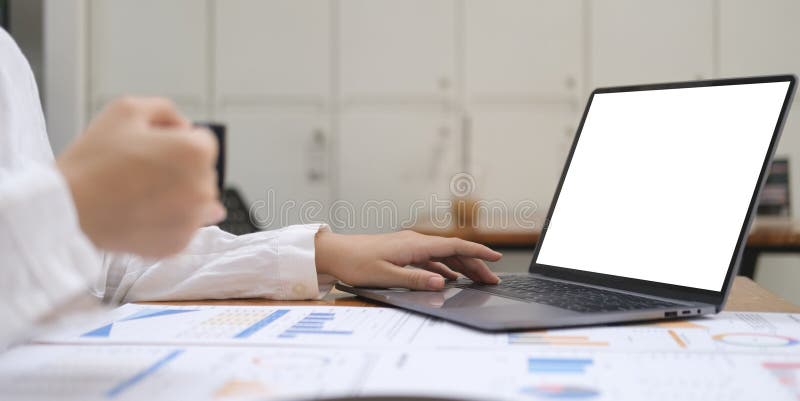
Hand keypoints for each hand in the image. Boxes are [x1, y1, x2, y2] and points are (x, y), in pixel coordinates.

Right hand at [56, 97, 224, 256]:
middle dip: (180, 169)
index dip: (176, 141)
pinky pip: (183, 226)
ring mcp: (193, 219)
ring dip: (178, 195)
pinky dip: (168, 220)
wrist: (68, 210)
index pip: (203, 141)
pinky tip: (141, 213)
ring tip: (140, 193)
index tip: (151, 150)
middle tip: (141, 172)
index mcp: (195, 153)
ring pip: (196, 201)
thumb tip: (186, 128)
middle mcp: (202, 188)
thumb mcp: (126, 110)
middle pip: (202, 172)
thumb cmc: (94, 161)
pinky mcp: (180, 243)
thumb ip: (166, 110)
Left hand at [314, 229, 501, 290]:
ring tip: (477, 279)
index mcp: (414, 245)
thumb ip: (415, 280)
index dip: (477, 252)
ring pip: (443, 255)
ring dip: (461, 266)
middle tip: (492, 279)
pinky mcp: (402, 252)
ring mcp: (409, 246)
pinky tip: (450, 278)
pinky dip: (444, 268)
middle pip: (453, 251)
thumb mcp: (385, 275)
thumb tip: (442, 283)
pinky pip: (430, 259)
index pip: (454, 246)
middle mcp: (415, 242)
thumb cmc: (355, 263)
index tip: (496, 259)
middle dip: (475, 264)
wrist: (334, 253)